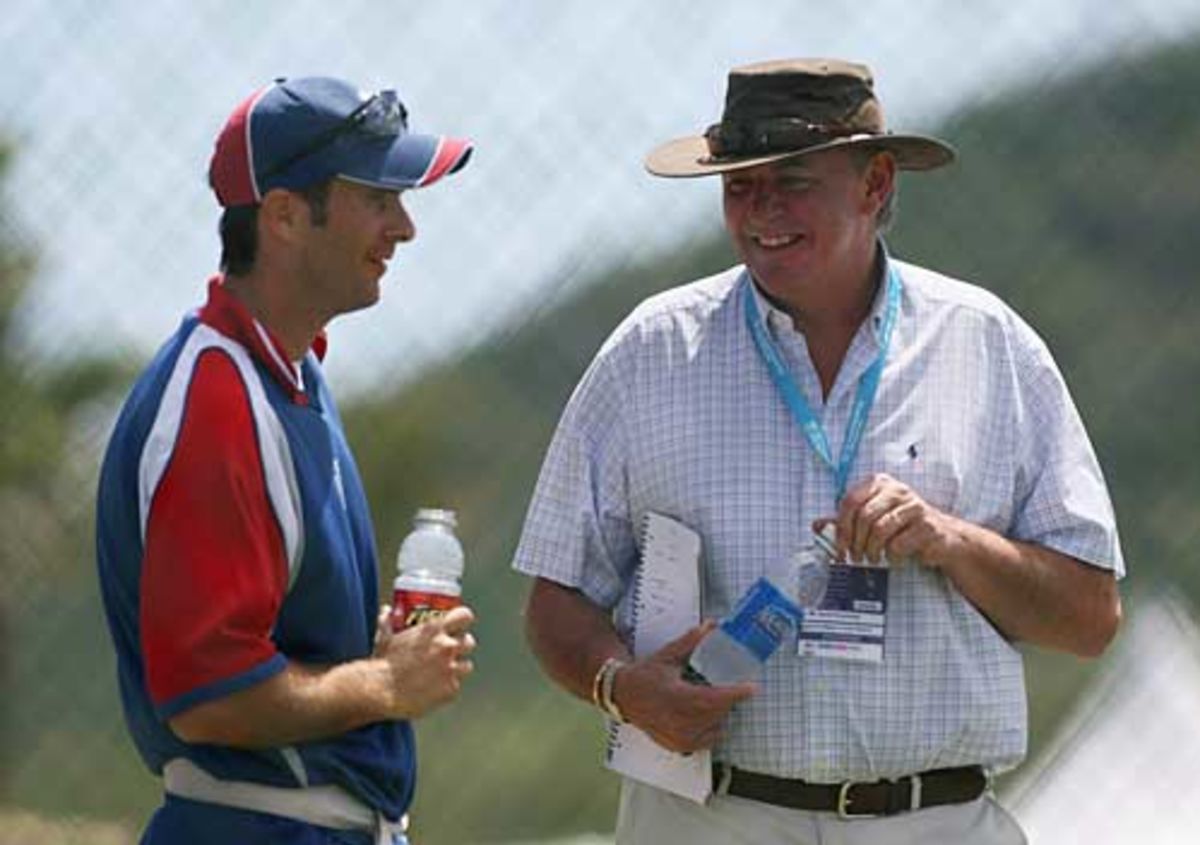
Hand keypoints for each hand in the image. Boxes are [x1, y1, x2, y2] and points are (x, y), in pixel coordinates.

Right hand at [374, 604, 476, 719]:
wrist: (381, 691)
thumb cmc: (384, 663)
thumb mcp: (385, 637)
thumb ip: (388, 622)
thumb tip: (386, 611)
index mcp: (434, 630)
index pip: (464, 616)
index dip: (463, 619)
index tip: (460, 624)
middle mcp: (447, 647)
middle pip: (469, 641)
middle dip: (461, 646)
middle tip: (450, 651)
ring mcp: (451, 669)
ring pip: (466, 665)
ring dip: (457, 668)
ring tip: (443, 672)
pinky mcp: (451, 689)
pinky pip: (455, 686)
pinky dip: (447, 687)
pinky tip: (434, 689)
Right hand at [612, 622, 755, 753]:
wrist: (623, 696)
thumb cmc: (644, 675)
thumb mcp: (668, 656)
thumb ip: (691, 641)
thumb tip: (711, 626)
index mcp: (677, 697)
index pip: (714, 698)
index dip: (735, 694)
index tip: (753, 688)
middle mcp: (678, 721)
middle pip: (718, 712)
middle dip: (728, 699)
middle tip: (729, 687)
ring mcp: (679, 737)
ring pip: (715, 727)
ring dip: (719, 713)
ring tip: (709, 699)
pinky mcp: (679, 746)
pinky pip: (707, 740)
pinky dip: (711, 727)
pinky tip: (703, 715)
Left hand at [818, 473, 961, 567]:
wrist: (943, 537)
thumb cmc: (902, 526)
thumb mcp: (873, 518)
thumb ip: (846, 520)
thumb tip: (816, 525)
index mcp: (879, 483)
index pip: (850, 501)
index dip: (840, 527)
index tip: (839, 548)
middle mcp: (897, 489)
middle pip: (864, 516)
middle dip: (856, 542)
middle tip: (855, 557)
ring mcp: (914, 506)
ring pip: (880, 529)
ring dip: (872, 550)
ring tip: (872, 559)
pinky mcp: (927, 525)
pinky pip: (899, 544)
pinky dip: (892, 556)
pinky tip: (893, 559)